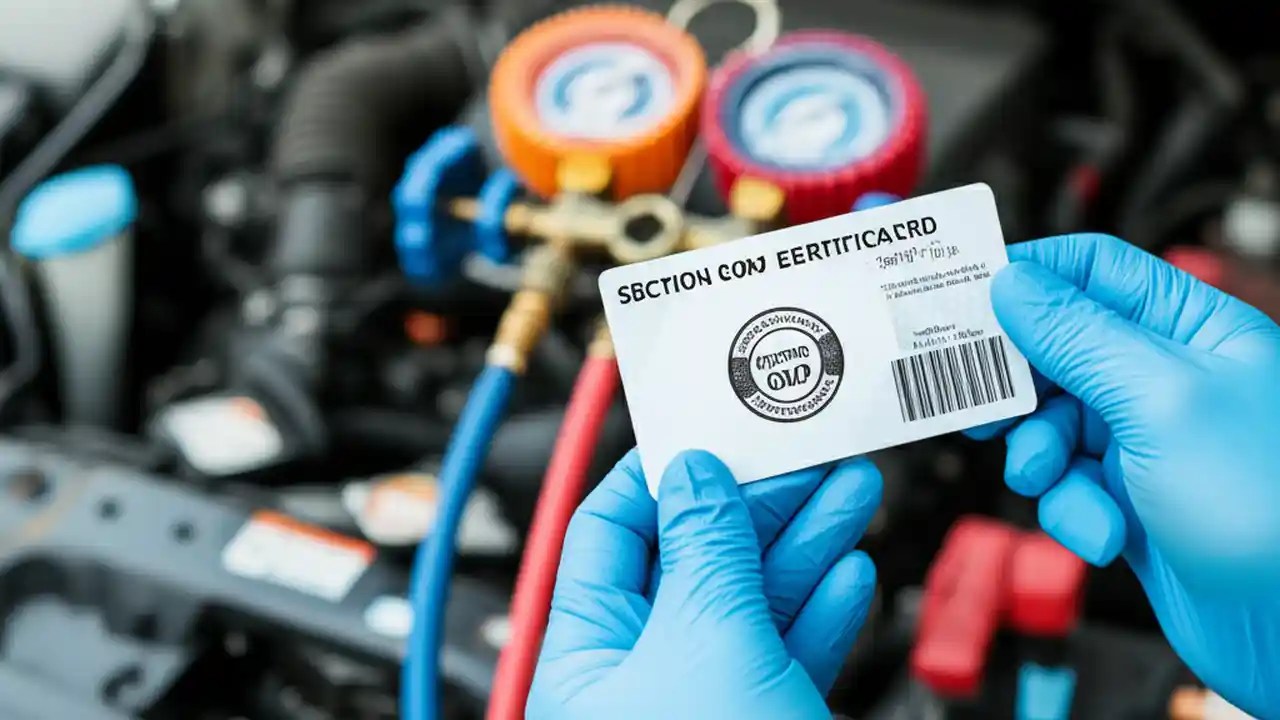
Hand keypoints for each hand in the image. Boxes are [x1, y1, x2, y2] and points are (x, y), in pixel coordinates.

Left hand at [527, 449, 881, 719]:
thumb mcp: (708, 641)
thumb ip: (705, 550)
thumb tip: (694, 475)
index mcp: (588, 656)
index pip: (608, 534)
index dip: (659, 475)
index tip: (708, 429)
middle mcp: (639, 677)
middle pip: (693, 559)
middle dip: (758, 502)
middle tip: (803, 451)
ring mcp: (704, 698)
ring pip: (751, 602)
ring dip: (804, 542)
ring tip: (848, 487)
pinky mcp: (760, 718)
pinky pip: (784, 651)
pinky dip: (819, 609)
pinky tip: (847, 569)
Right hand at [972, 233, 1279, 716]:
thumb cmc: (1267, 509)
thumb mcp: (1158, 401)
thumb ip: (1076, 336)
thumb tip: (1012, 283)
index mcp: (1193, 330)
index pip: (1093, 269)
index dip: (1028, 277)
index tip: (964, 296)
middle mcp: (1168, 379)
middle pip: (1057, 349)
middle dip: (1017, 383)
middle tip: (979, 401)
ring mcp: (1148, 441)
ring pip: (1051, 424)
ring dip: (1039, 457)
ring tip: (1051, 479)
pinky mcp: (1131, 501)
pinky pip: (1066, 487)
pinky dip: (1070, 510)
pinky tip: (1103, 532)